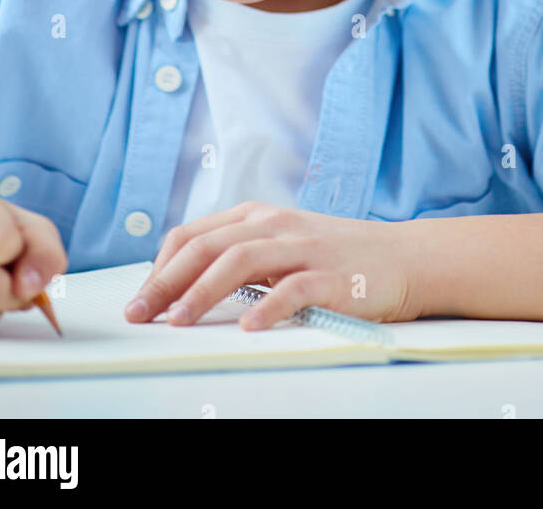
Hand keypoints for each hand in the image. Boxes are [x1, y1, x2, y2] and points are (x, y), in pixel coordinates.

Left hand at [124, 201, 420, 330]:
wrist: (403, 256)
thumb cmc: (334, 256)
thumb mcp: (280, 243)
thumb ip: (238, 254)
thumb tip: (180, 283)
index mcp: (256, 216)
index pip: (192, 234)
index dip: (159, 268)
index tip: (139, 300)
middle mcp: (274, 225)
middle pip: (208, 247)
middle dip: (166, 282)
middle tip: (140, 314)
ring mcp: (303, 248)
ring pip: (241, 261)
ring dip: (203, 292)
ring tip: (178, 321)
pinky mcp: (332, 276)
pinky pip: (293, 289)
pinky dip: (267, 308)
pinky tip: (247, 328)